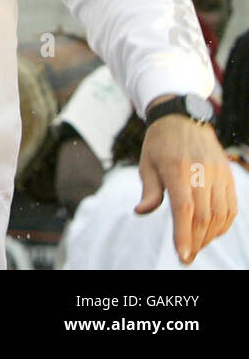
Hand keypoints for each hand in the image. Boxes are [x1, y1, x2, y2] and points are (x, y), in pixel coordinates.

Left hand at [135, 113, 237, 262]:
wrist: (182, 117)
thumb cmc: (160, 142)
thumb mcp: (147, 162)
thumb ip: (149, 190)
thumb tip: (141, 211)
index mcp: (177, 168)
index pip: (184, 208)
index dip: (184, 234)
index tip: (182, 255)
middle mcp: (201, 171)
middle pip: (203, 216)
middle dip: (196, 241)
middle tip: (187, 255)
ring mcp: (218, 173)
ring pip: (220, 214)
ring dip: (210, 235)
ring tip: (197, 245)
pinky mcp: (228, 175)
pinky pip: (231, 207)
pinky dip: (223, 224)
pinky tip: (211, 231)